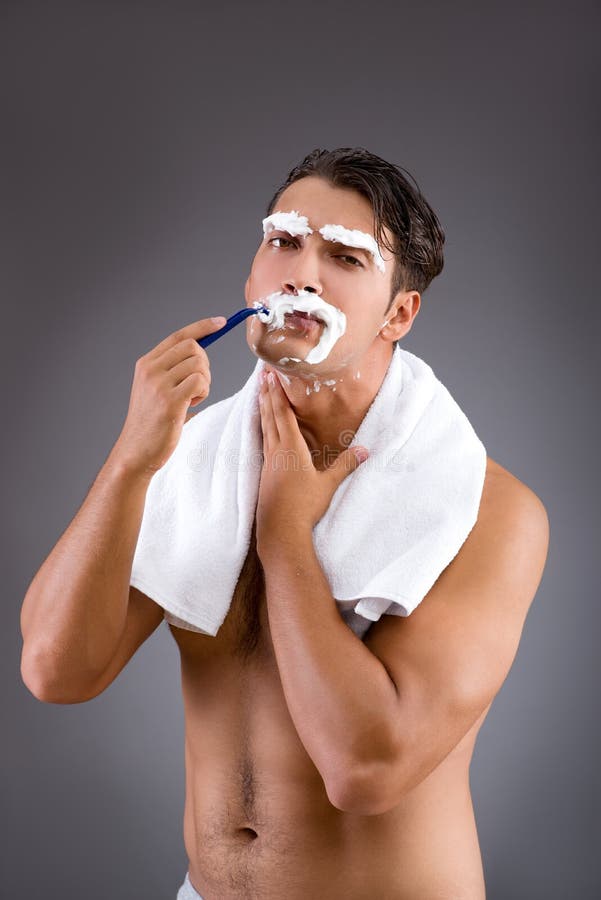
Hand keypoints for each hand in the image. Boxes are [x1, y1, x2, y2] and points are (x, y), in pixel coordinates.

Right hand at [112, 315, 225, 476]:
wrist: (136, 452)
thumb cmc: (152, 424)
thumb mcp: (156, 390)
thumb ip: (173, 371)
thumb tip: (200, 354)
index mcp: (146, 364)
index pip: (179, 336)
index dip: (202, 327)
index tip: (221, 322)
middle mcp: (150, 369)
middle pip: (193, 347)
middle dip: (205, 364)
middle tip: (199, 385)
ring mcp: (158, 384)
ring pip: (199, 364)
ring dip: (205, 381)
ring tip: (192, 398)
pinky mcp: (169, 400)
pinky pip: (200, 382)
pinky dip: (203, 392)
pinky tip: (192, 404)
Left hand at [256, 367, 368, 550]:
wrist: (280, 530)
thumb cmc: (305, 506)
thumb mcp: (328, 484)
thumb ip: (346, 464)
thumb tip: (365, 450)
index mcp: (290, 448)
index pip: (282, 413)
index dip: (277, 392)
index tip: (271, 374)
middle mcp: (275, 450)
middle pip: (269, 416)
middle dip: (267, 394)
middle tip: (261, 375)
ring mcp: (267, 462)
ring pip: (264, 428)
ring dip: (262, 408)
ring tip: (259, 394)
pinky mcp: (264, 474)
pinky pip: (262, 442)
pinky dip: (262, 428)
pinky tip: (262, 428)